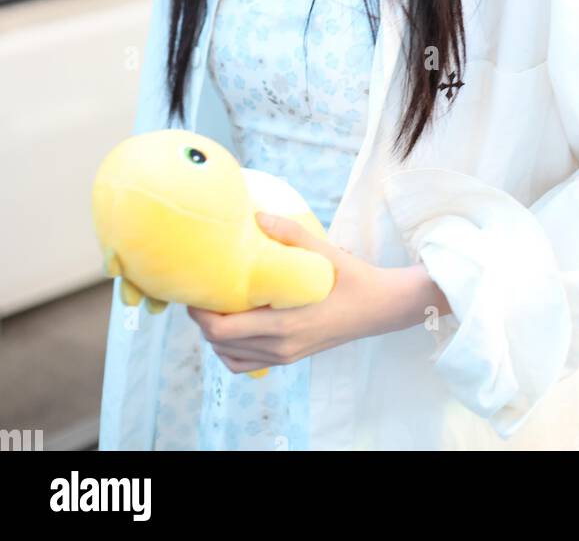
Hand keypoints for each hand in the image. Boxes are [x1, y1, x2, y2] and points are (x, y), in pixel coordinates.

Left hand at [187, 212, 448, 373]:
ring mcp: (285, 356)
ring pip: (230, 357)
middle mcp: (280, 347)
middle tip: (200, 292)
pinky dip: (231, 350)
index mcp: (283, 325)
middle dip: (202, 321)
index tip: (195, 290)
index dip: (199, 314)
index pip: (223, 330)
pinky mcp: (290, 358)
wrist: (381, 308)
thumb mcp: (324, 252)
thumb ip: (290, 234)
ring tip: (215, 307)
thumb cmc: (352, 278)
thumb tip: (256, 216)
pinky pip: (247, 362)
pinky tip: (235, 326)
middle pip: (219, 344)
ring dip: (215, 336)